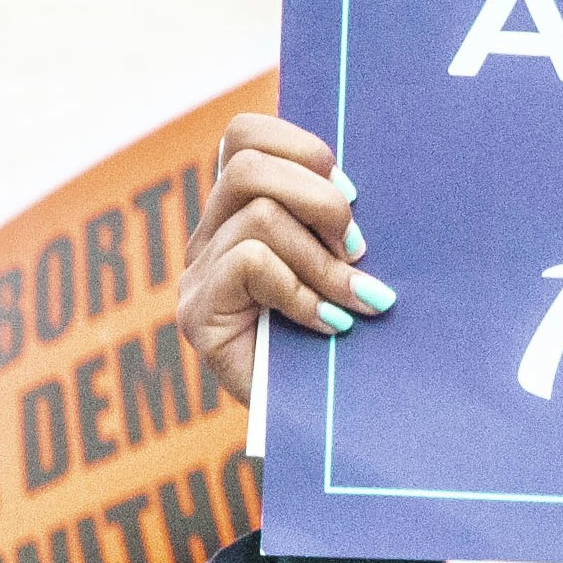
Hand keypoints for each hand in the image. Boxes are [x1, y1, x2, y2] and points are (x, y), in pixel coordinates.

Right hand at [177, 112, 379, 402]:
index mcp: (241, 212)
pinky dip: (301, 291)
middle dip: (320, 199)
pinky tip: (328, 325)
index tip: (353, 194)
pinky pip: (251, 263)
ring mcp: (198, 275)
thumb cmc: (343, 343)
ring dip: (322, 258)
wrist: (320, 428)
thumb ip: (340, 226)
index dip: (301, 148)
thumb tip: (364, 188)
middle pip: (249, 163)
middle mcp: (210, 236)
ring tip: (354, 299)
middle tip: (357, 251)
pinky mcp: (198, 314)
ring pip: (259, 213)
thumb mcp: (347, 269)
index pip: (245, 134)